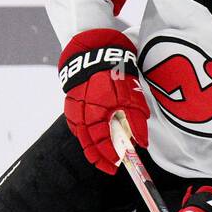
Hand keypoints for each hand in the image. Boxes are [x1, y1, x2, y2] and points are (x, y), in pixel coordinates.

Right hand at [59, 29, 148, 174]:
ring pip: (79, 132)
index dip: (108, 156)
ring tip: (100, 154)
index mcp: (95, 112)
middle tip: (108, 166)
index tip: (116, 164)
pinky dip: (83, 130)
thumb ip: (136, 121)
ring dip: (90, 145)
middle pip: (87, 142)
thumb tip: (141, 143)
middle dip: (97, 156)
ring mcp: (72, 104)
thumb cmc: (115, 69)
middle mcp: (80, 111)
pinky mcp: (70, 97)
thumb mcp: (132, 95)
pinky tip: (91, 133)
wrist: (93, 45)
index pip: (100, 142)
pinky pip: (75, 120)